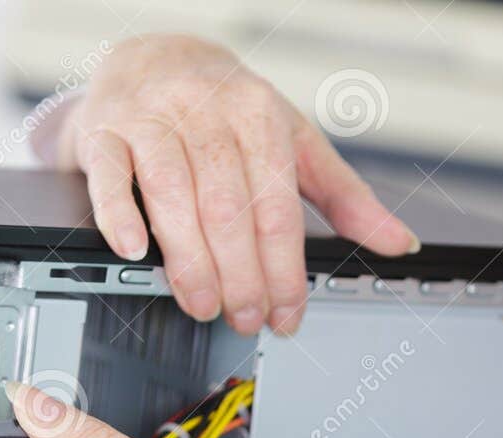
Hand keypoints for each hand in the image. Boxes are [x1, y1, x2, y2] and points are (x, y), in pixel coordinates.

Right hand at [54, 34, 418, 334]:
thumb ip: (345, 197)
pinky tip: (134, 251)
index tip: (288, 313)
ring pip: (172, 197)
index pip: (278, 207)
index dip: (284, 270)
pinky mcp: (105, 129)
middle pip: (228, 209)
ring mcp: (152, 118)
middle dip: (241, 276)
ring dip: (190, 263)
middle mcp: (206, 112)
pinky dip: (120, 216)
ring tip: (205, 304)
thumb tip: (397, 241)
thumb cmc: (229, 108)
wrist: (155, 56)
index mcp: (260, 116)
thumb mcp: (295, 142)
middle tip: (246, 316)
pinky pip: (111, 175)